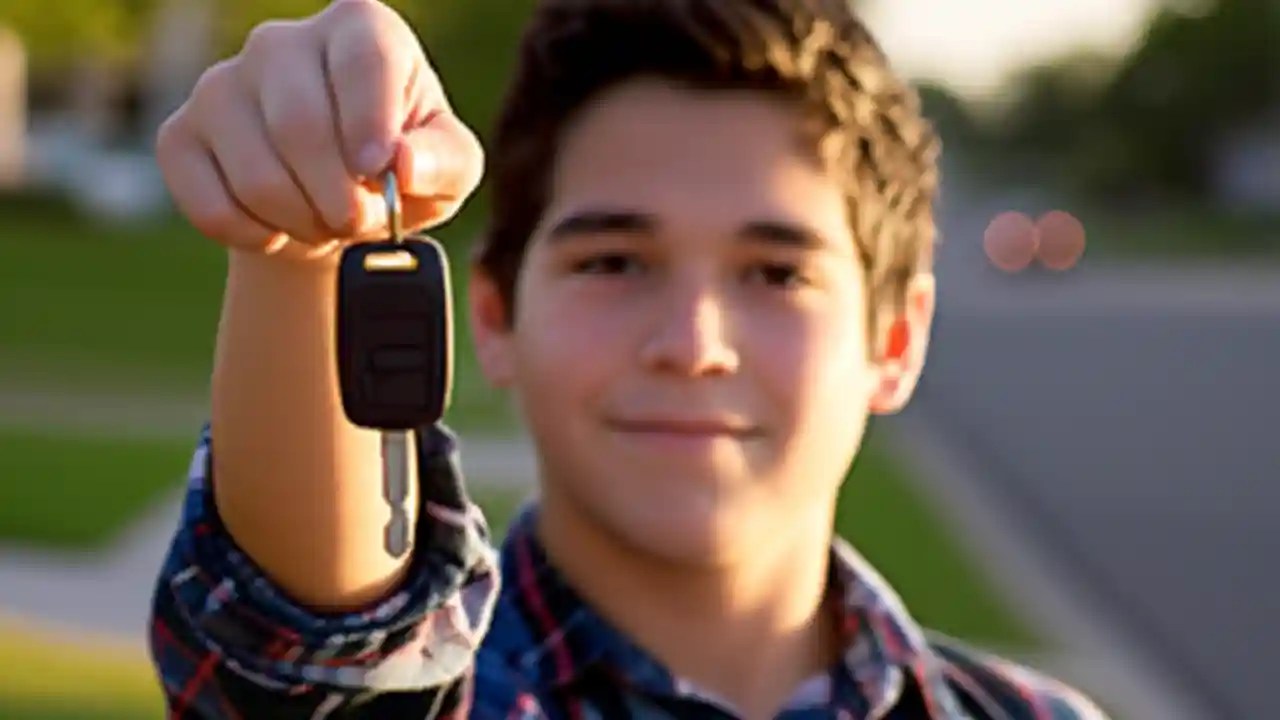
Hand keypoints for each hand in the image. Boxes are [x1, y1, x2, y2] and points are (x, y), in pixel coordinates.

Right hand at [155, 0, 483, 262]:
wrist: (333, 200)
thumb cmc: (401, 168)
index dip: (369, 121)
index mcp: (361, 28)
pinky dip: (256, 236)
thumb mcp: (450, 166)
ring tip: (324, 221)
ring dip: (302, 222)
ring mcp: (222, 84)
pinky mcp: (180, 135)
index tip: (378, 170)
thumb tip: (403, 163)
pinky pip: (210, 205)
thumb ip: (442, 160)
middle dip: (339, 198)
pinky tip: (279, 226)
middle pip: (300, 126)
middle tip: (358, 220)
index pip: (363, 60)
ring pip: (256, 175)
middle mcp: (282, 42)